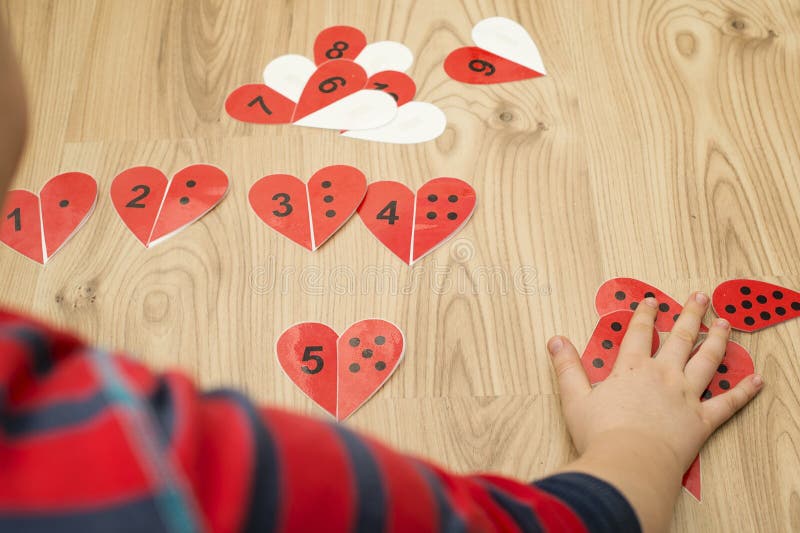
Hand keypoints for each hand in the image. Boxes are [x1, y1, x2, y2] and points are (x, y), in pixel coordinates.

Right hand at [547, 293, 762, 531]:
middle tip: (701, 297)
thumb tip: (555, 340)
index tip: (652, 301)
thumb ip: (567, 367)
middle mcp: (663, 375)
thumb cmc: (600, 434)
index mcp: (632, 369)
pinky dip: (744, 391)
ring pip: (708, 360)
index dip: (646, 315)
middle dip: (690, 315)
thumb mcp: (575, 398)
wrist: (629, 463)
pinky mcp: (702, 420)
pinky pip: (729, 403)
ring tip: (726, 323)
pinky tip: (757, 379)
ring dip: (718, 340)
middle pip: (680, 338)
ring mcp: (686, 396)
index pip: (641, 333)